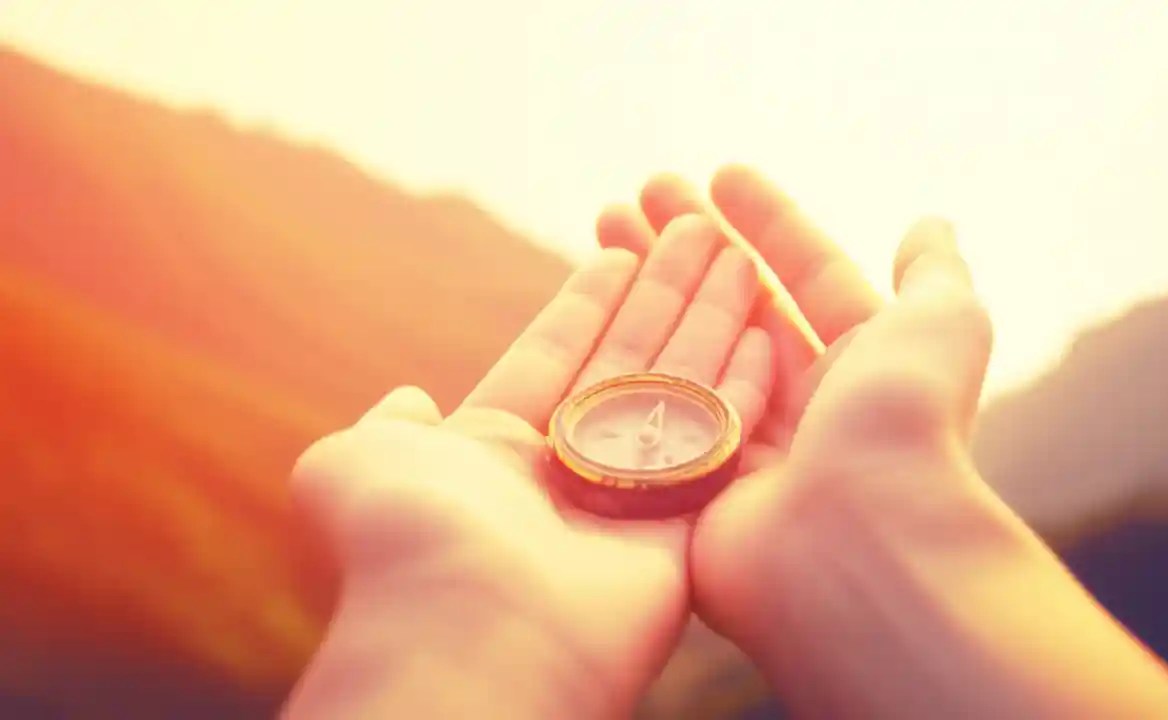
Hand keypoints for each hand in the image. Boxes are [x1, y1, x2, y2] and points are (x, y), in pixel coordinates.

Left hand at [283, 218, 771, 718]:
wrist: (464, 636)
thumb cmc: (399, 545)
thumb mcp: (348, 464)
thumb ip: (384, 424)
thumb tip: (406, 397)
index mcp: (493, 455)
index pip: (551, 358)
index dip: (585, 303)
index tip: (619, 248)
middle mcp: (564, 476)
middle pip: (624, 362)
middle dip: (661, 293)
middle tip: (695, 226)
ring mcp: (627, 502)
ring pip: (676, 389)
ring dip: (708, 319)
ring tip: (735, 248)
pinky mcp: (684, 531)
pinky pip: (717, 442)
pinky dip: (742, 385)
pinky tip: (765, 325)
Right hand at [599, 167, 1167, 718]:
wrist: (855, 545)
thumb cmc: (903, 425)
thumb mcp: (942, 326)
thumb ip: (933, 273)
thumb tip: (928, 225)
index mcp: (863, 369)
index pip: (811, 276)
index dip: (768, 221)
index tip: (719, 173)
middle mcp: (803, 409)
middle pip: (737, 306)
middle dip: (691, 241)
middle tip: (639, 190)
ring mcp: (741, 448)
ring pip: (688, 346)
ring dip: (650, 280)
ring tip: (605, 219)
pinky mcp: (687, 484)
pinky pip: (653, 405)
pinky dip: (625, 351)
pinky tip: (595, 301)